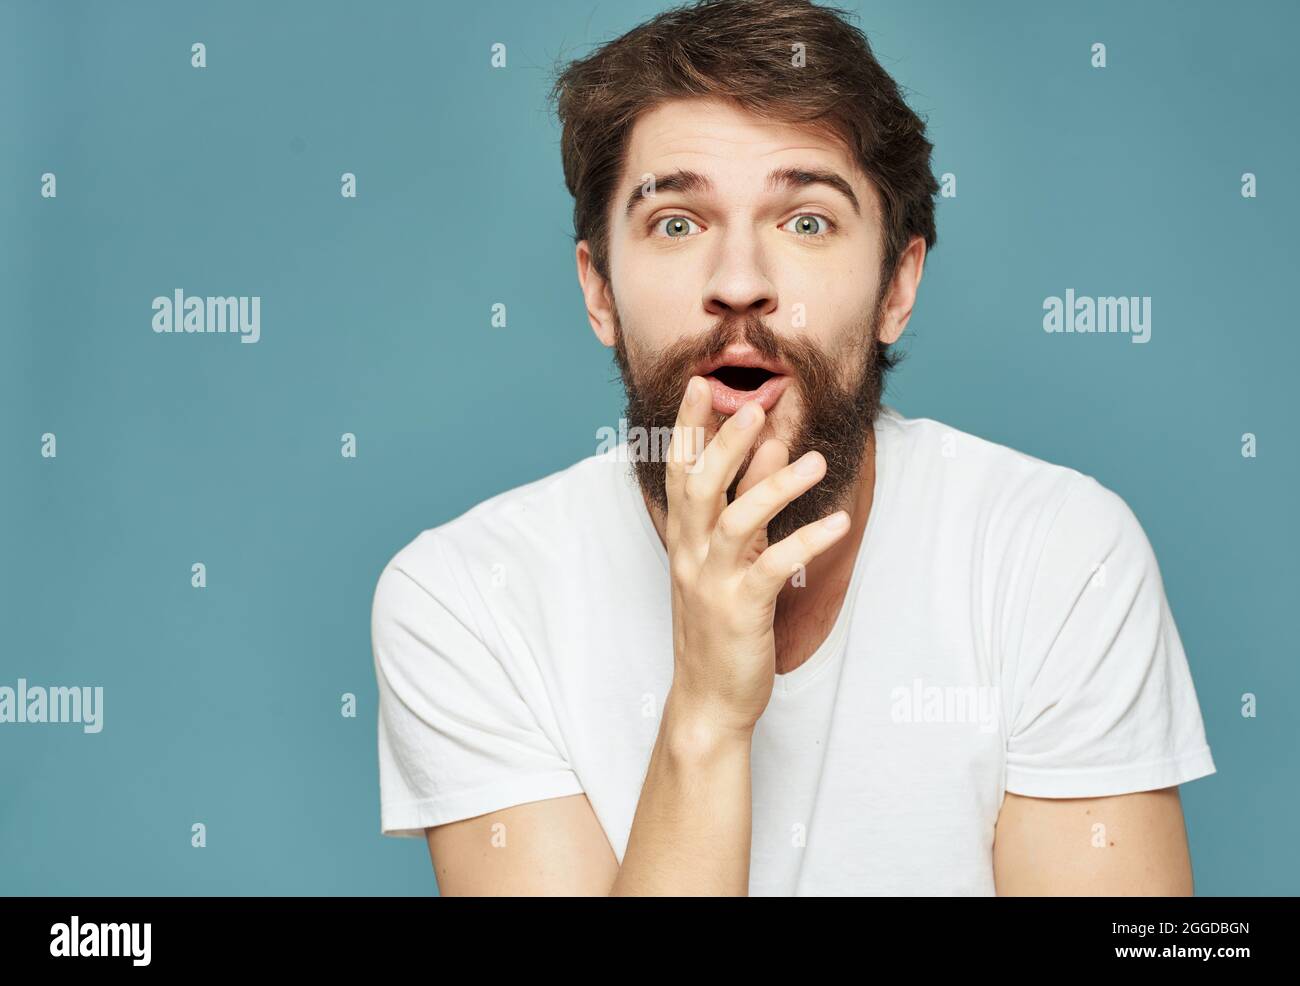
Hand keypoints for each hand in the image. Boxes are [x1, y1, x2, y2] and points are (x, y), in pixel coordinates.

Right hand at [663, 375, 851, 735]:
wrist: (709, 697)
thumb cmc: (721, 622)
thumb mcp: (733, 554)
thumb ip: (749, 499)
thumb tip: (772, 444)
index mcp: (686, 537)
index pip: (679, 470)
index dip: (689, 426)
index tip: (701, 383)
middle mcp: (691, 554)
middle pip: (699, 486)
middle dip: (724, 443)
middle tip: (753, 405)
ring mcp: (713, 582)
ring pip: (736, 522)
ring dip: (774, 486)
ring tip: (816, 460)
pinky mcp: (741, 610)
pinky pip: (773, 568)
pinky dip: (807, 542)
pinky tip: (839, 524)